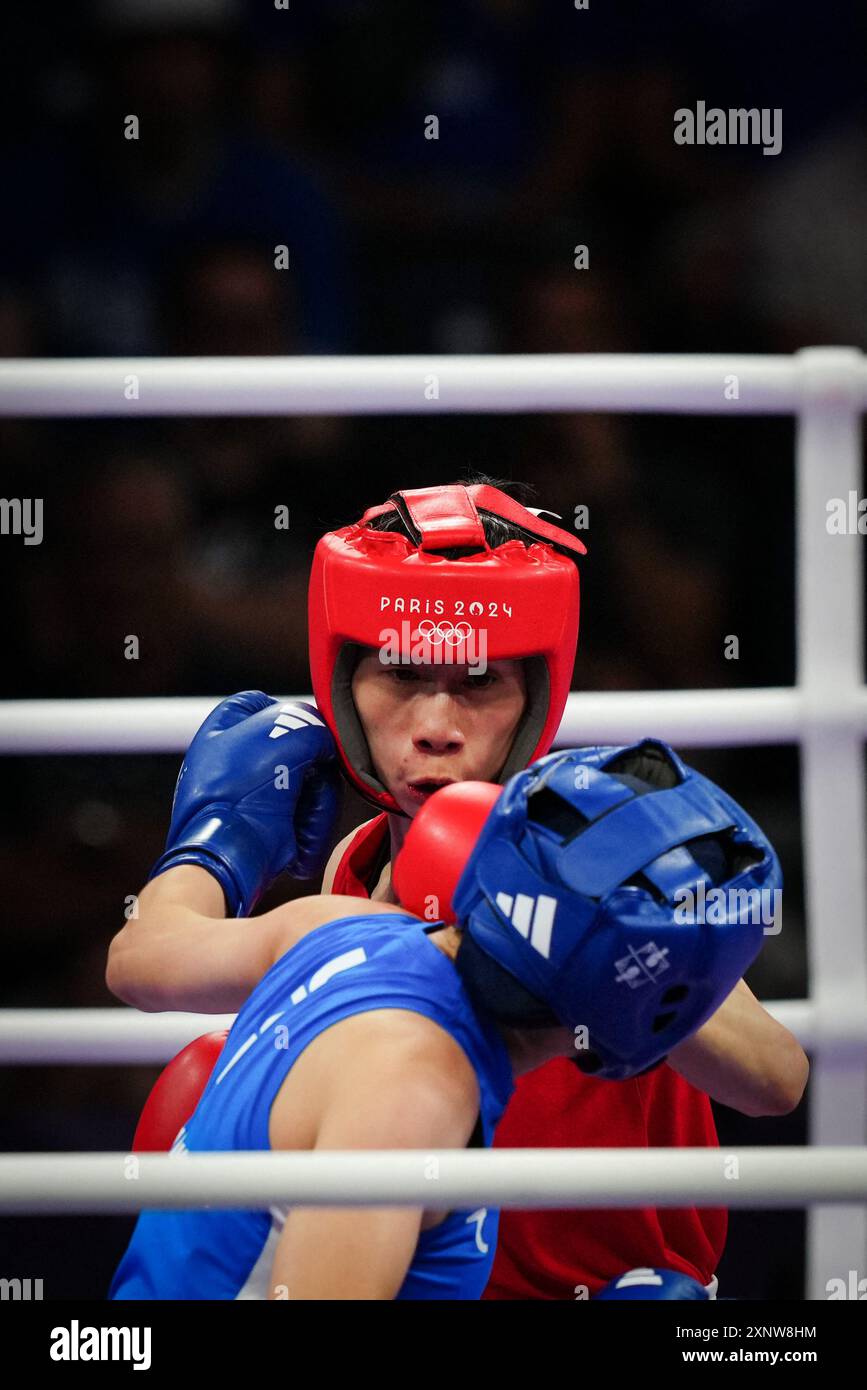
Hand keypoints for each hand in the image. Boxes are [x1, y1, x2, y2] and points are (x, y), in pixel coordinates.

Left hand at [147, 691, 340, 914]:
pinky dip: (307, 833)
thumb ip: (316, 726)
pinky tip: (302, 845)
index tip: (310, 730)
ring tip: (307, 824)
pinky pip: (298, 820)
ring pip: (302, 788)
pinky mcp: (263, 827)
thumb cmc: (244, 789)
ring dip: (316, 808)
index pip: (259, 704)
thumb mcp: (288, 735)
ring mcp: (248, 796)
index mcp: (222, 730)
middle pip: (293, 751)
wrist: (226, 855)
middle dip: (314, 772)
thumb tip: (327, 746)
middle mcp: (232, 762)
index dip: (290, 713)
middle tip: (319, 781)